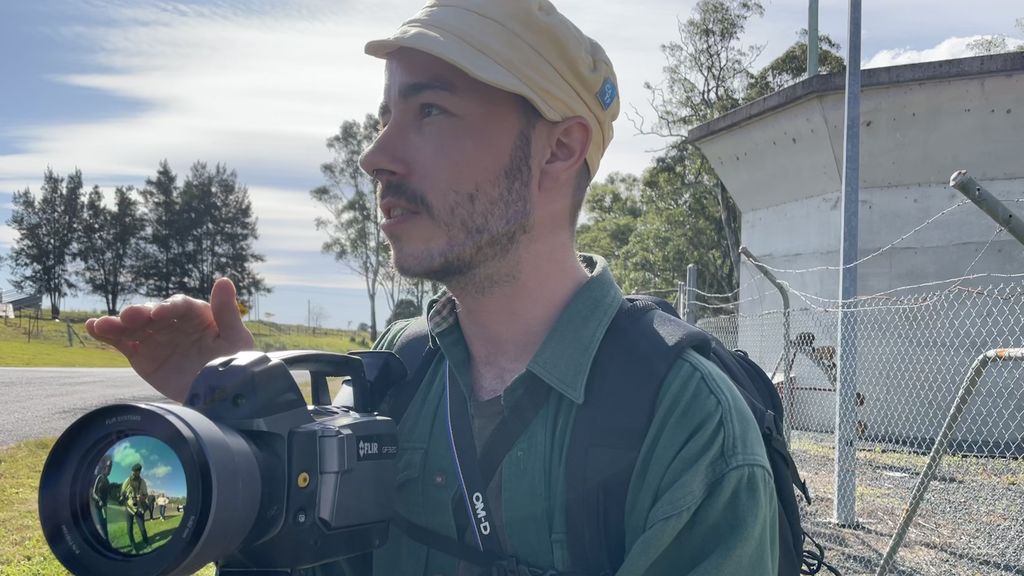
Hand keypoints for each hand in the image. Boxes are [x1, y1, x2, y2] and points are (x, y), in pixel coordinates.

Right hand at [85, 278, 254, 402]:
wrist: (216, 396)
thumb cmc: (232, 365)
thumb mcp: (235, 340)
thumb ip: (227, 313)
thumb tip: (224, 280)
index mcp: (197, 314)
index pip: (180, 306)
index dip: (169, 308)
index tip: (159, 314)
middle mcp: (172, 321)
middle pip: (152, 313)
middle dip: (140, 314)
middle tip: (129, 317)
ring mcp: (154, 336)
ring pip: (133, 326)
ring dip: (117, 323)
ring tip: (101, 325)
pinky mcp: (140, 352)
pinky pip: (121, 341)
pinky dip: (107, 335)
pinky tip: (93, 328)